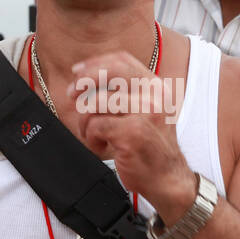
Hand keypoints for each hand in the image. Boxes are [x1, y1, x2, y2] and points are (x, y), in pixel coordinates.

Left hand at [66, 52, 196, 222]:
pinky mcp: (132, 132)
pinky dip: (92, 138)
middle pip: (110, 73)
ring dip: (86, 121)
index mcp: (156, 87)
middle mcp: (153, 96)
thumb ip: (126, 93)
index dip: (95, 63)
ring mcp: (144, 113)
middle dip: (84, 81)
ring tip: (93, 134)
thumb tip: (87, 76)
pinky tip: (101, 147)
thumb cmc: (151, 147)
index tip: (78, 72)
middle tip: (71, 94)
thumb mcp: (145, 112)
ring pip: (97, 103)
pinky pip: (96, 126)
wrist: (168, 178)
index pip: (122, 60)